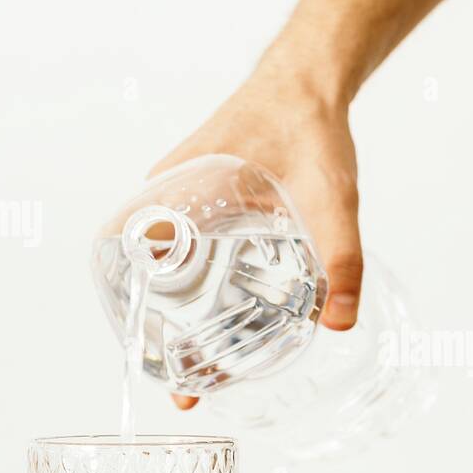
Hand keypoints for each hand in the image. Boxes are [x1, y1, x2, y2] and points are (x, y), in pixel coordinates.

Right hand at [149, 62, 362, 409]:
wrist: (308, 83)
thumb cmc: (308, 128)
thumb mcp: (333, 198)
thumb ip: (342, 259)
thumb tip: (340, 324)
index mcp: (179, 191)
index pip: (130, 259)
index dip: (134, 319)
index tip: (150, 364)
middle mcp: (167, 196)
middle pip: (146, 278)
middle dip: (160, 338)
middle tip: (187, 389)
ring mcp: (179, 199)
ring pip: (162, 268)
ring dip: (175, 317)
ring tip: (201, 371)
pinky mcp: (198, 202)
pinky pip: (180, 252)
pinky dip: (190, 290)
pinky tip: (218, 323)